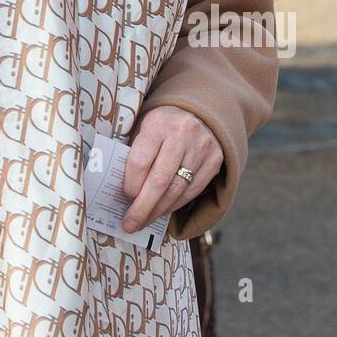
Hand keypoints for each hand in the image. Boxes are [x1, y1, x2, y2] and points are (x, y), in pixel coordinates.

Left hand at [121, 105, 223, 232]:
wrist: (199, 111)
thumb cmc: (162, 124)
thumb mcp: (144, 127)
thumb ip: (135, 152)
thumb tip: (122, 191)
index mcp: (158, 123)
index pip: (140, 161)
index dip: (130, 184)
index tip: (124, 196)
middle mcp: (182, 135)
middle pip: (159, 181)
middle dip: (142, 208)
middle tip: (129, 224)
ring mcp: (201, 148)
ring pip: (177, 190)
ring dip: (158, 211)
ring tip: (144, 222)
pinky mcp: (214, 161)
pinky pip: (192, 191)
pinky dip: (175, 205)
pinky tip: (163, 211)